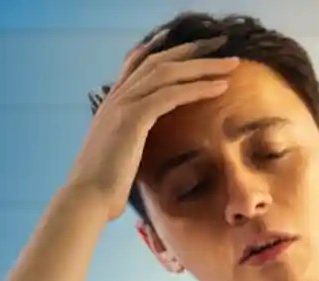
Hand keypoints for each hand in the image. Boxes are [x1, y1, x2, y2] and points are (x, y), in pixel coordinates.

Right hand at [65, 32, 239, 220]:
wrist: (86, 199)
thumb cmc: (103, 188)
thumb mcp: (118, 156)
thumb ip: (131, 142)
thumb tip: (147, 149)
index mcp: (111, 105)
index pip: (136, 64)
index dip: (161, 49)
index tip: (187, 44)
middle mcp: (116, 99)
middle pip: (157, 61)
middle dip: (191, 49)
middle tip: (219, 43)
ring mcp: (123, 106)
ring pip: (167, 72)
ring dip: (202, 65)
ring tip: (231, 64)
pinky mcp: (133, 119)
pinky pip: (171, 94)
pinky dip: (198, 88)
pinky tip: (220, 87)